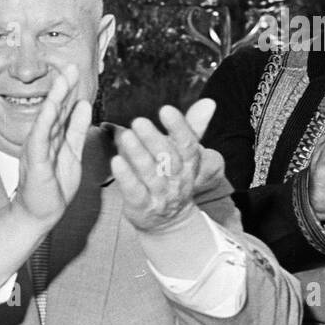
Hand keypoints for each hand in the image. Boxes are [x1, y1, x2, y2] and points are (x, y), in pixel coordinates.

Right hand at [14, 65, 91, 228]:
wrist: (39, 215)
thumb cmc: (54, 188)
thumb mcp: (72, 154)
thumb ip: (76, 131)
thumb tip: (83, 106)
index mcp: (52, 138)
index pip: (62, 110)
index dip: (69, 91)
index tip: (77, 71)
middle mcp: (42, 140)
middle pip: (54, 110)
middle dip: (63, 88)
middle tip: (71, 66)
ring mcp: (36, 150)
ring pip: (46, 119)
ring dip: (55, 99)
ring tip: (63, 80)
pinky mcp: (34, 162)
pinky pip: (40, 138)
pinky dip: (46, 121)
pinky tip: (52, 107)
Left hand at [111, 99, 215, 232]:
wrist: (169, 222)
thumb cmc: (174, 178)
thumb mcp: (186, 155)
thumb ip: (193, 127)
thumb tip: (209, 102)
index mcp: (189, 164)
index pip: (188, 144)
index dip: (179, 127)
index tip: (166, 110)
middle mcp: (177, 179)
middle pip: (168, 158)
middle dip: (154, 139)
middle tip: (138, 121)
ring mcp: (160, 194)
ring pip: (150, 174)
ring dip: (137, 154)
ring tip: (125, 136)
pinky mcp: (142, 206)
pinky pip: (134, 191)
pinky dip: (126, 177)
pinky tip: (115, 161)